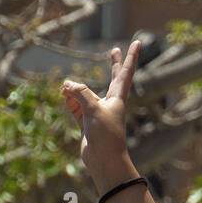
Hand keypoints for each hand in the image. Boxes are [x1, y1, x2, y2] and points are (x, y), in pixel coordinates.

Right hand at [61, 40, 142, 190]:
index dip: (130, 56)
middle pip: (113, 78)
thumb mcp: (92, 108)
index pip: (125, 71)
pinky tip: (63, 96)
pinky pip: (76, 106)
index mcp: (118, 97)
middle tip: (113, 50)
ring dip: (75, 89)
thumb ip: (79, 93)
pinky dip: (69, 101)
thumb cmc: (106, 135)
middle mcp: (110, 103)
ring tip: (64, 90)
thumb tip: (66, 85)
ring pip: (86, 92)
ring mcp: (98, 112)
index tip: (137, 41)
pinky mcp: (87, 123)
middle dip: (113, 64)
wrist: (104, 161)